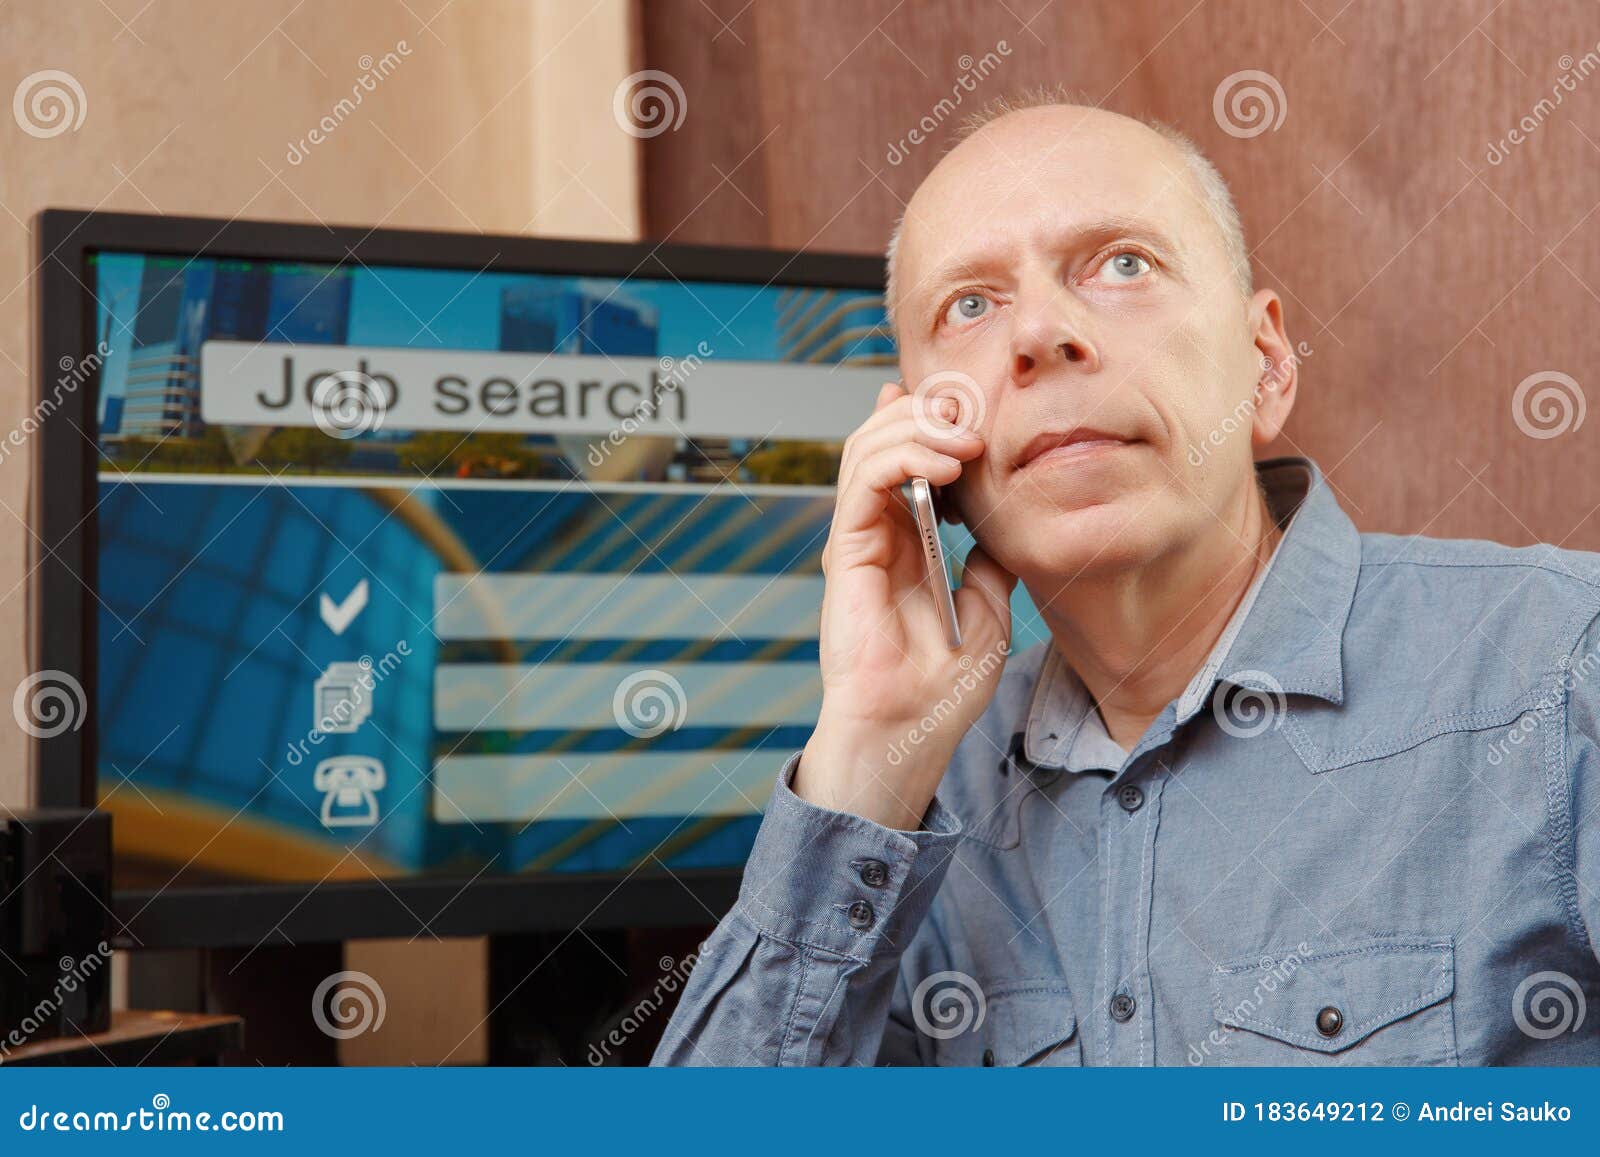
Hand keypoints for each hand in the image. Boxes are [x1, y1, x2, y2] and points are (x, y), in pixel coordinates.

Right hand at [796, 381, 1016, 829]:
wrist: (910, 729)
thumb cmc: (940, 687)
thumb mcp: (990, 611)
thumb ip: (989, 561)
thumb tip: (1001, 525)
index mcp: (906, 542)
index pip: (907, 456)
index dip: (935, 421)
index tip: (979, 413)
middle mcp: (876, 533)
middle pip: (885, 437)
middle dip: (930, 412)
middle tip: (973, 415)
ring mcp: (858, 539)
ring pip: (869, 446)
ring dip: (920, 427)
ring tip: (965, 438)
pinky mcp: (846, 550)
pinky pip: (863, 481)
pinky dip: (903, 457)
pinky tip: (945, 465)